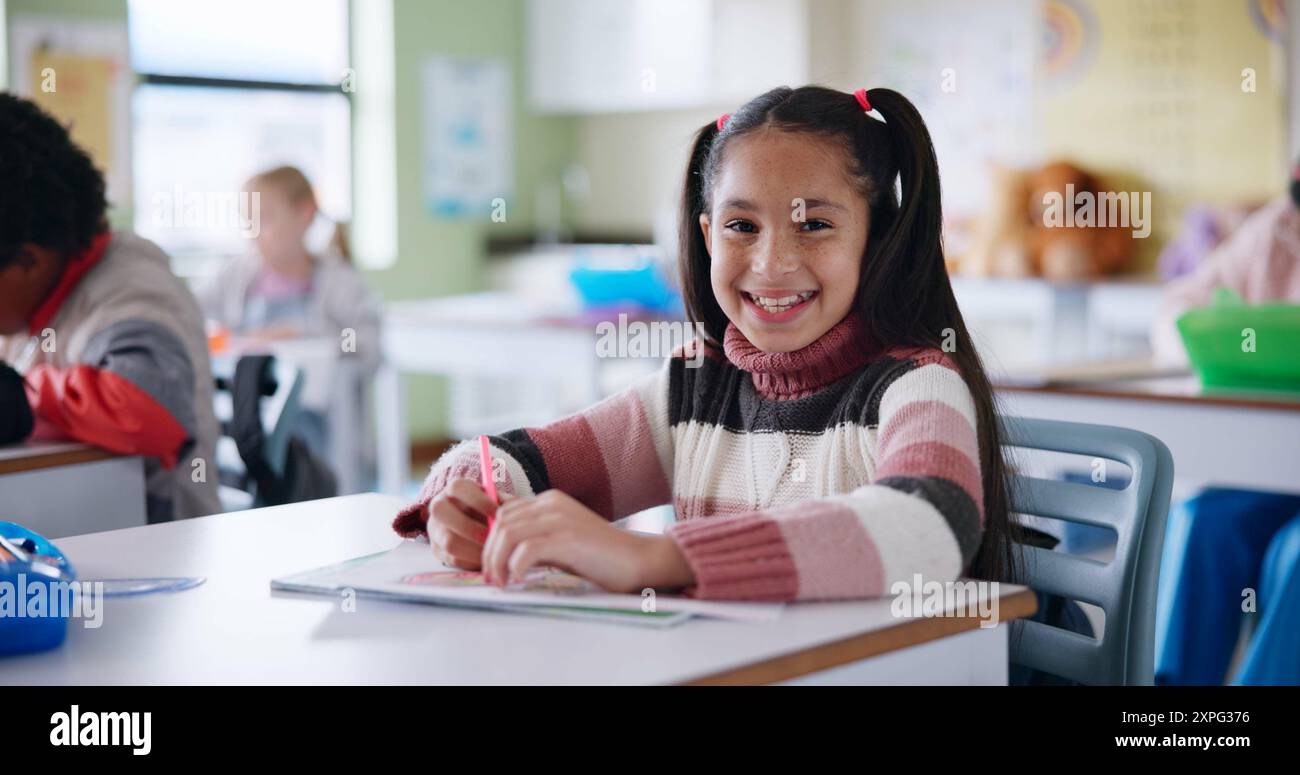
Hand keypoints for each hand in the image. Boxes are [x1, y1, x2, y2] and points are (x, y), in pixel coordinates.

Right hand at [425, 478, 495, 569]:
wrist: (477, 524)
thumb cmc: (490, 510)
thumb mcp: (497, 502)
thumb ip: (504, 503)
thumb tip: (510, 511)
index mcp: (454, 489)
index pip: (457, 488)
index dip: (478, 500)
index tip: (498, 512)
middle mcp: (439, 506)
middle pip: (441, 511)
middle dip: (470, 527)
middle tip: (491, 535)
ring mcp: (435, 530)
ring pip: (448, 541)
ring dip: (474, 548)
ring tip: (493, 550)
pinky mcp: (438, 551)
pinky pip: (454, 559)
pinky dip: (473, 561)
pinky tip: (487, 558)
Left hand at [481, 489, 694, 592]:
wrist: (636, 560)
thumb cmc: (597, 556)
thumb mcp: (559, 541)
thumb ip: (534, 538)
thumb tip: (498, 550)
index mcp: (549, 501)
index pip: (502, 512)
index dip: (488, 539)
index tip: (490, 566)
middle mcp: (552, 504)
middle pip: (500, 521)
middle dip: (488, 553)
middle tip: (492, 579)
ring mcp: (560, 519)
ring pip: (508, 533)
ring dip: (497, 561)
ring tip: (502, 582)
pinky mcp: (568, 538)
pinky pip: (527, 549)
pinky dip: (515, 566)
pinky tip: (518, 580)